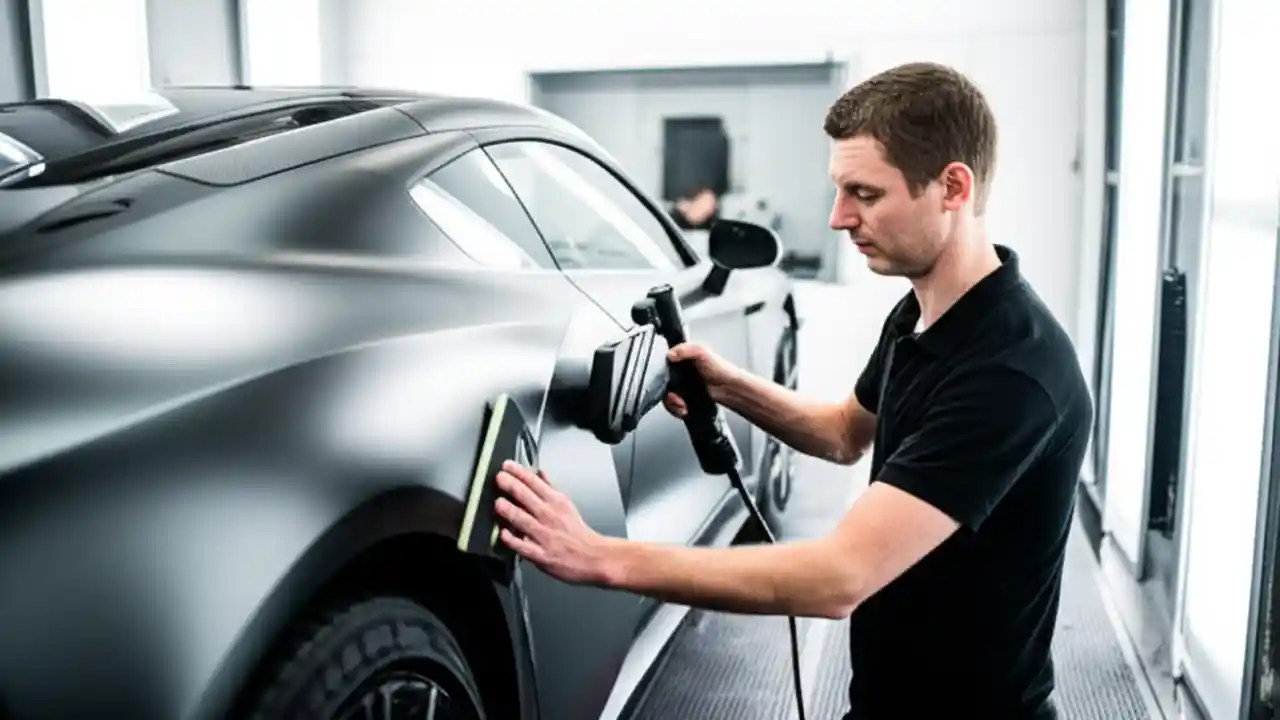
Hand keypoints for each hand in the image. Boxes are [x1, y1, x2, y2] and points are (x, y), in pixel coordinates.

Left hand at [494, 460, 611, 585]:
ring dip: (510, 510)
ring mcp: (545, 536)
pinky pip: (524, 547)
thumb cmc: (578, 533)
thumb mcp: (566, 504)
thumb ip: (550, 488)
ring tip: (499, 503)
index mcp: (556, 502)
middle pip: (527, 497)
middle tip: (499, 477)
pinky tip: (503, 534)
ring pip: (524, 520)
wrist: (593, 557)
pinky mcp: (541, 555)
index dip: (519, 472)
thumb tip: (539, 473)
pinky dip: (513, 540)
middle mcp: (549, 517)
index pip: (535, 482)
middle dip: (512, 485)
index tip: (507, 466)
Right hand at [664, 342, 738, 415]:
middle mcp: (678, 371)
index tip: (667, 382)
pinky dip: (676, 409)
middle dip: (668, 394)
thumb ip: (685, 349)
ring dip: (671, 403)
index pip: (662, 365)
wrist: (729, 388)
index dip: (661, 375)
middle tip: (676, 398)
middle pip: (662, 384)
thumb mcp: (702, 351)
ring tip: (681, 406)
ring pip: (666, 396)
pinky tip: (683, 409)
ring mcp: (680, 385)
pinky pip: (672, 405)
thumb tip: (670, 354)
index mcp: (680, 357)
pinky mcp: (684, 397)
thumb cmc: (719, 368)